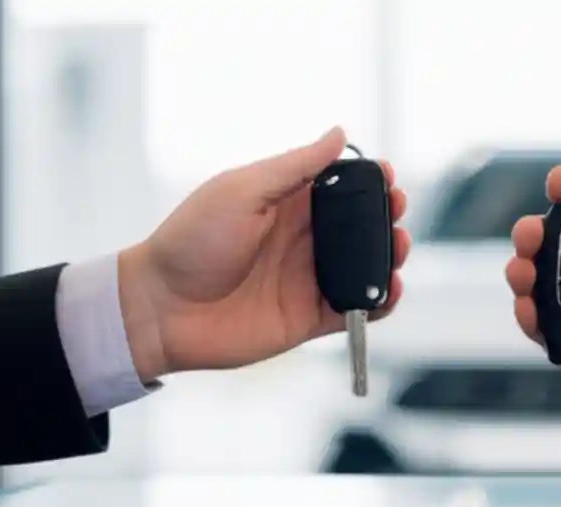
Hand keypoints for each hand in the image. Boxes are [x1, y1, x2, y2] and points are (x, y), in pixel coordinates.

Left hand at [118, 126, 410, 382]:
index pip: (340, 188)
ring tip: (400, 247)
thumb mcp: (242, 190)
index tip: (388, 176)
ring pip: (365, 267)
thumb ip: (294, 167)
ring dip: (390, 256)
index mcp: (286, 204)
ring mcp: (307, 280)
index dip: (369, 181)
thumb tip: (338, 133)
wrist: (161, 309)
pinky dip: (381, 301)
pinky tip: (390, 288)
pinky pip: (356, 309)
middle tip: (397, 212)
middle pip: (360, 227)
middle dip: (386, 218)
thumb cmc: (191, 241)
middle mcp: (301, 240)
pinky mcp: (309, 318)